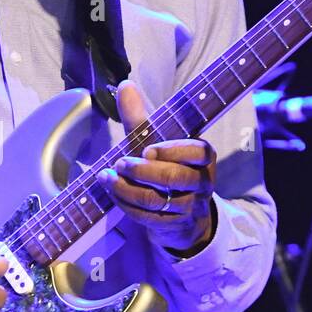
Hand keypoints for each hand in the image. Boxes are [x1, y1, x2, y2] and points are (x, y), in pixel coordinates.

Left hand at [96, 80, 216, 255]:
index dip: (172, 150)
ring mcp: (189, 207)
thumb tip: (125, 85)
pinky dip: (126, 206)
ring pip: (158, 200)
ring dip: (127, 189)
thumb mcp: (156, 142)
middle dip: (142, 171)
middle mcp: (201, 182)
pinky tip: (113, 193)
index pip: (197, 151)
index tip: (147, 149)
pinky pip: (148, 218)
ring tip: (108, 177)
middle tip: (120, 163)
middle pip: (175, 178)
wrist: (184, 215)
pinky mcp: (174, 226)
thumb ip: (141, 118)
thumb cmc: (167, 168)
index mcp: (203, 157)